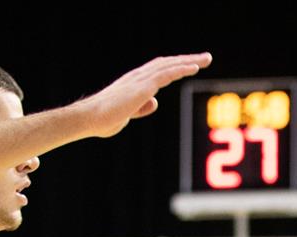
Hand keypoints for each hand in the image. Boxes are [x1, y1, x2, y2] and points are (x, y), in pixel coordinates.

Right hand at [77, 54, 211, 137]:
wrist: (91, 118)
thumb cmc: (105, 119)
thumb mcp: (128, 114)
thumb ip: (141, 107)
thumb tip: (154, 102)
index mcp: (135, 82)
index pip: (159, 69)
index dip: (175, 66)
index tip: (191, 65)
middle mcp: (138, 77)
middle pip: (166, 63)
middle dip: (187, 59)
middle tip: (205, 58)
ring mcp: (140, 80)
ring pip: (169, 65)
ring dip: (189, 61)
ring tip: (206, 59)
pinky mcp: (143, 86)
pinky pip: (166, 73)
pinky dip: (181, 68)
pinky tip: (194, 66)